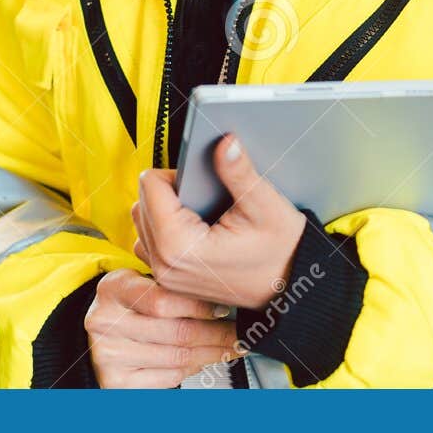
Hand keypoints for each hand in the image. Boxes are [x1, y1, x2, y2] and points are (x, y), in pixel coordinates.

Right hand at [84, 268, 239, 388]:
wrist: (102, 330)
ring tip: (231, 348)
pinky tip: (204, 359)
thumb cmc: (131, 303)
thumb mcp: (143, 280)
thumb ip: (174, 283)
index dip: (200, 307)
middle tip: (239, 334)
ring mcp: (108, 355)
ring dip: (212, 354)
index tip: (225, 308)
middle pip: (176, 333)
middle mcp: (105, 322)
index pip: (163, 301)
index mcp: (114, 288)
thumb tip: (221, 293)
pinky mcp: (116, 382)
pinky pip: (168, 378)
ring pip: (178, 358)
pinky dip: (193, 370)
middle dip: (217, 335)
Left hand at [134, 134, 306, 309]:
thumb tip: (226, 142)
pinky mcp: (169, 281)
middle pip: (142, 201)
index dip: (177, 173)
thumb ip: (239, 172)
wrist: (289, 289)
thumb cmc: (281, 253)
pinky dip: (164, 229)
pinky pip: (149, 243)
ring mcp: (164, 276)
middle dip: (170, 190)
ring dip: (164, 210)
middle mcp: (164, 265)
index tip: (203, 181)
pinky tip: (195, 228)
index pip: (150, 185)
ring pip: (142, 222)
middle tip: (205, 195)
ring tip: (200, 212)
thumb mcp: (265, 206)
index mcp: (179, 246)